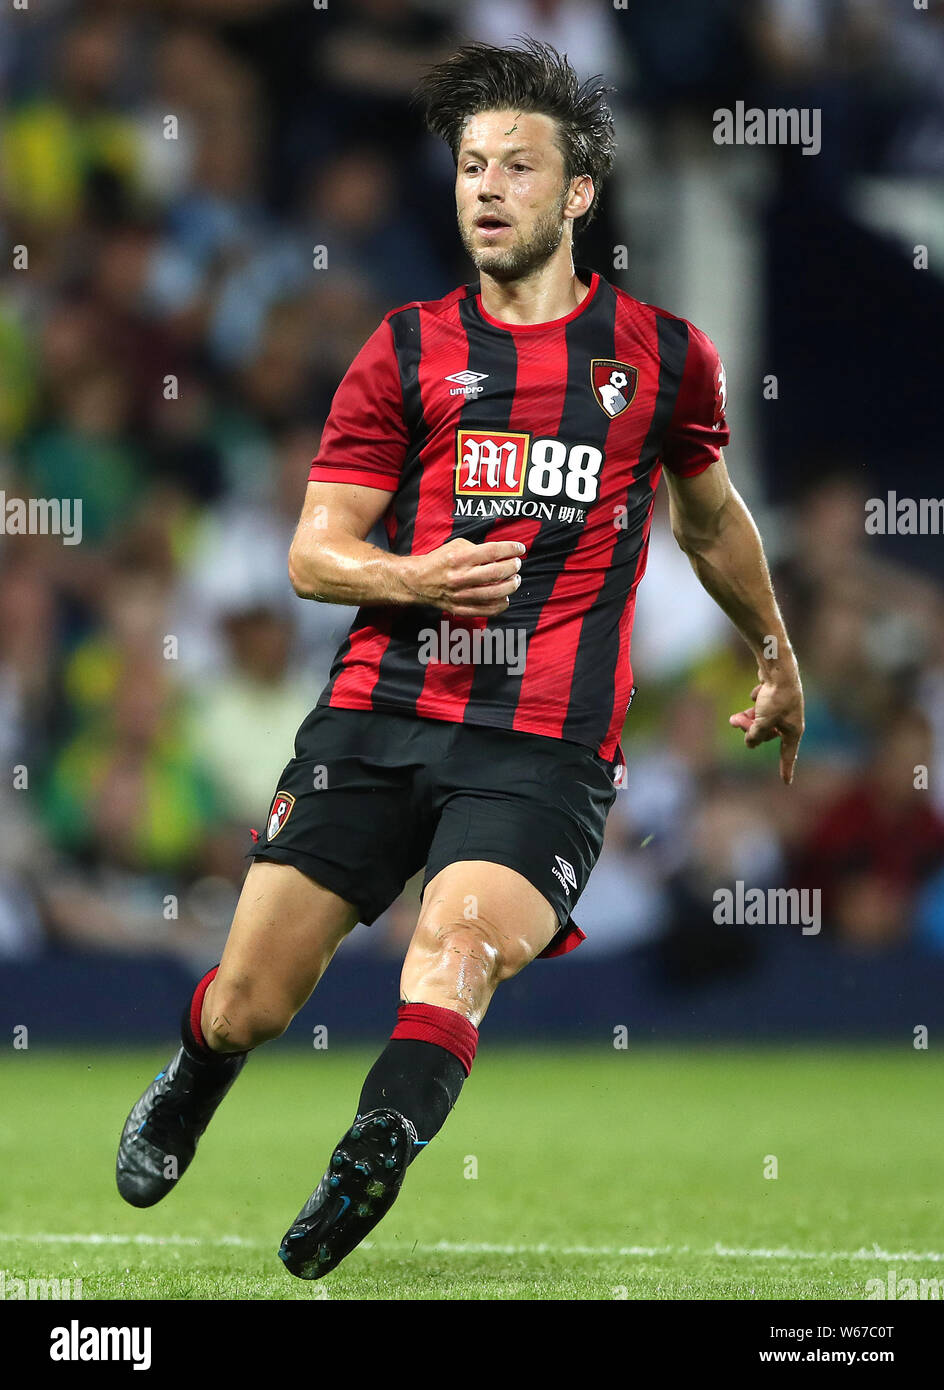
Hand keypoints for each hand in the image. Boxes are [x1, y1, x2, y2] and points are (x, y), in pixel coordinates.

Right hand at [399, 538, 524, 616]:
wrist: (418, 581)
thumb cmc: (440, 560)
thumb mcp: (456, 546)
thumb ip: (478, 549)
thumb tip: (503, 553)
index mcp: (459, 558)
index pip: (492, 551)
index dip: (510, 549)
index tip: (519, 549)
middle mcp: (460, 577)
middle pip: (496, 572)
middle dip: (513, 567)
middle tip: (517, 565)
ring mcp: (460, 595)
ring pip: (495, 593)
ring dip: (511, 586)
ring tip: (515, 580)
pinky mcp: (460, 608)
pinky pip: (487, 610)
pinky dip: (501, 605)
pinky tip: (505, 598)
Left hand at [729, 667, 804, 783]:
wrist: (779, 670)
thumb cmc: (776, 698)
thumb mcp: (763, 721)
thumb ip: (755, 735)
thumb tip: (750, 744)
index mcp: (793, 730)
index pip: (788, 754)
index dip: (786, 768)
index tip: (787, 782)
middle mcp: (790, 720)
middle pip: (768, 734)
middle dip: (751, 730)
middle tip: (736, 723)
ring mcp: (784, 707)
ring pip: (763, 719)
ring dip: (748, 718)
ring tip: (733, 718)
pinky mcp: (776, 695)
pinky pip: (762, 704)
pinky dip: (756, 701)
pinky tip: (755, 693)